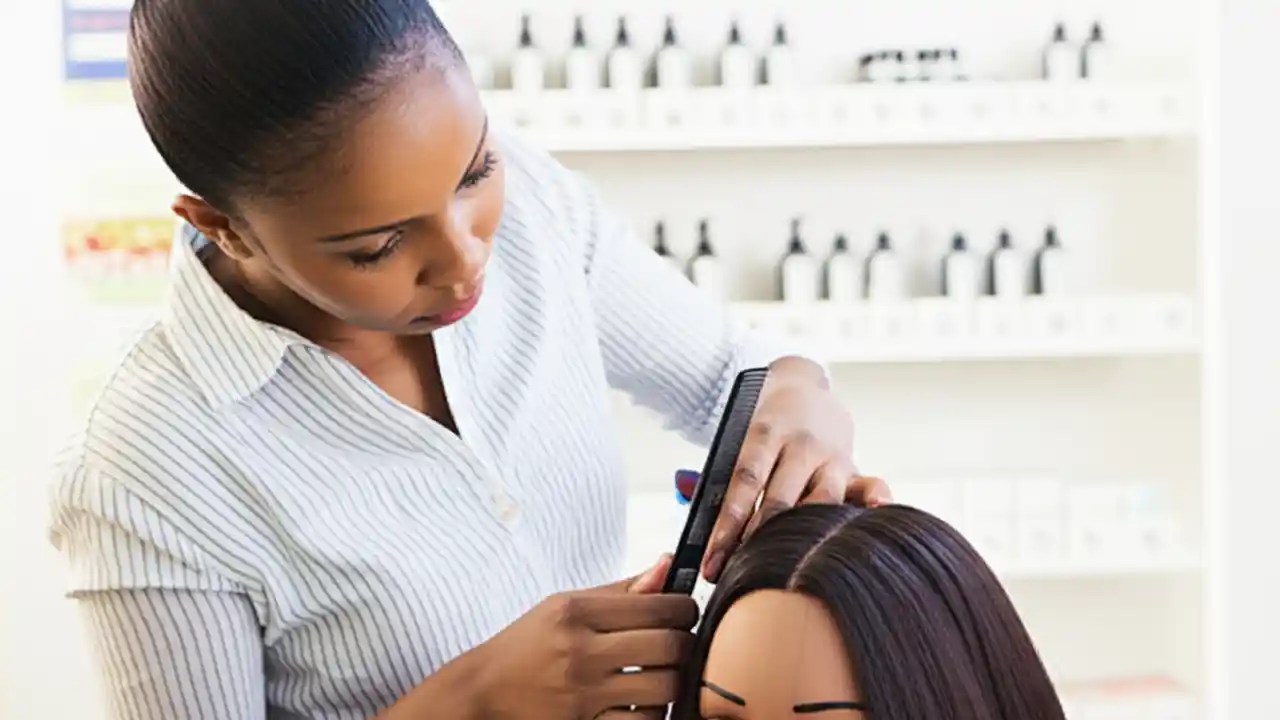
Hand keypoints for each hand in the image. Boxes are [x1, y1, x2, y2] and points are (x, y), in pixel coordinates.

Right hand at [471, 556, 698, 718]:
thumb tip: (668, 565)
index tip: (684, 614)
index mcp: (577, 612)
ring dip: (673, 680)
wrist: (484, 690)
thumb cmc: (528, 644)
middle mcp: (581, 651)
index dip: (686, 609)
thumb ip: (621, 590)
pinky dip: (654, 712)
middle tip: (679, 644)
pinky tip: (644, 702)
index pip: (660, 606)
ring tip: (663, 673)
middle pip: (670, 646)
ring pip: (664, 687)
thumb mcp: (565, 605)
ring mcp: (584, 693)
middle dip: (686, 644)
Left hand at [702, 357, 891, 580]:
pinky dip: (876, 502)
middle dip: (757, 543)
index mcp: (764, 433)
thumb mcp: (739, 438)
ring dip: (804, 539)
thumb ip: (723, 476)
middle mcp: (801, 444)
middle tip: (737, 576)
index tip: (711, 561)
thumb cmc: (764, 425)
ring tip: (786, 573)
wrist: (803, 385)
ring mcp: (830, 456)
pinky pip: (869, 486)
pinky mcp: (853, 466)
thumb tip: (693, 518)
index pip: (745, 483)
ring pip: (821, 502)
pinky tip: (877, 516)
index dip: (728, 525)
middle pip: (780, 500)